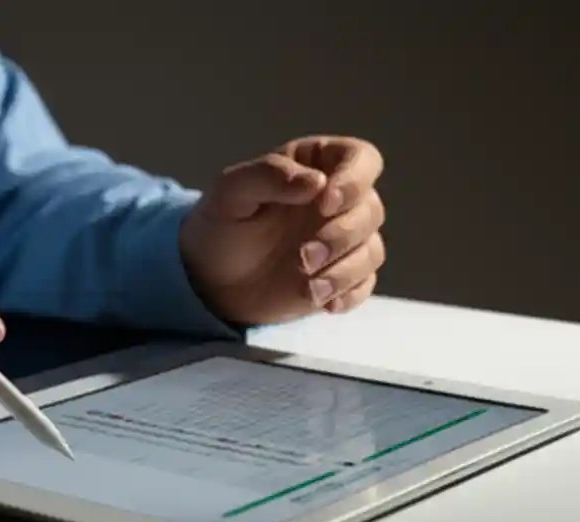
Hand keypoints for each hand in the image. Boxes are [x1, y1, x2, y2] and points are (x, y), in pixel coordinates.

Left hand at [179, 136, 386, 324]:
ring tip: (308, 286)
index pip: (361, 159)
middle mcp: (338, 201)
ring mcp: (342, 241)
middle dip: (342, 235)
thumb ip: (268, 175)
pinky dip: (348, 294)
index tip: (326, 203)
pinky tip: (324, 304)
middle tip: (303, 257)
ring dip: (345, 270)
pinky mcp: (340, 277)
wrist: (208, 280)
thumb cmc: (220, 225)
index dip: (354, 179)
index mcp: (316, 166)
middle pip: (370, 210)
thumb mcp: (230, 192)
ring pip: (371, 250)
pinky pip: (363, 285)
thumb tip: (317, 182)